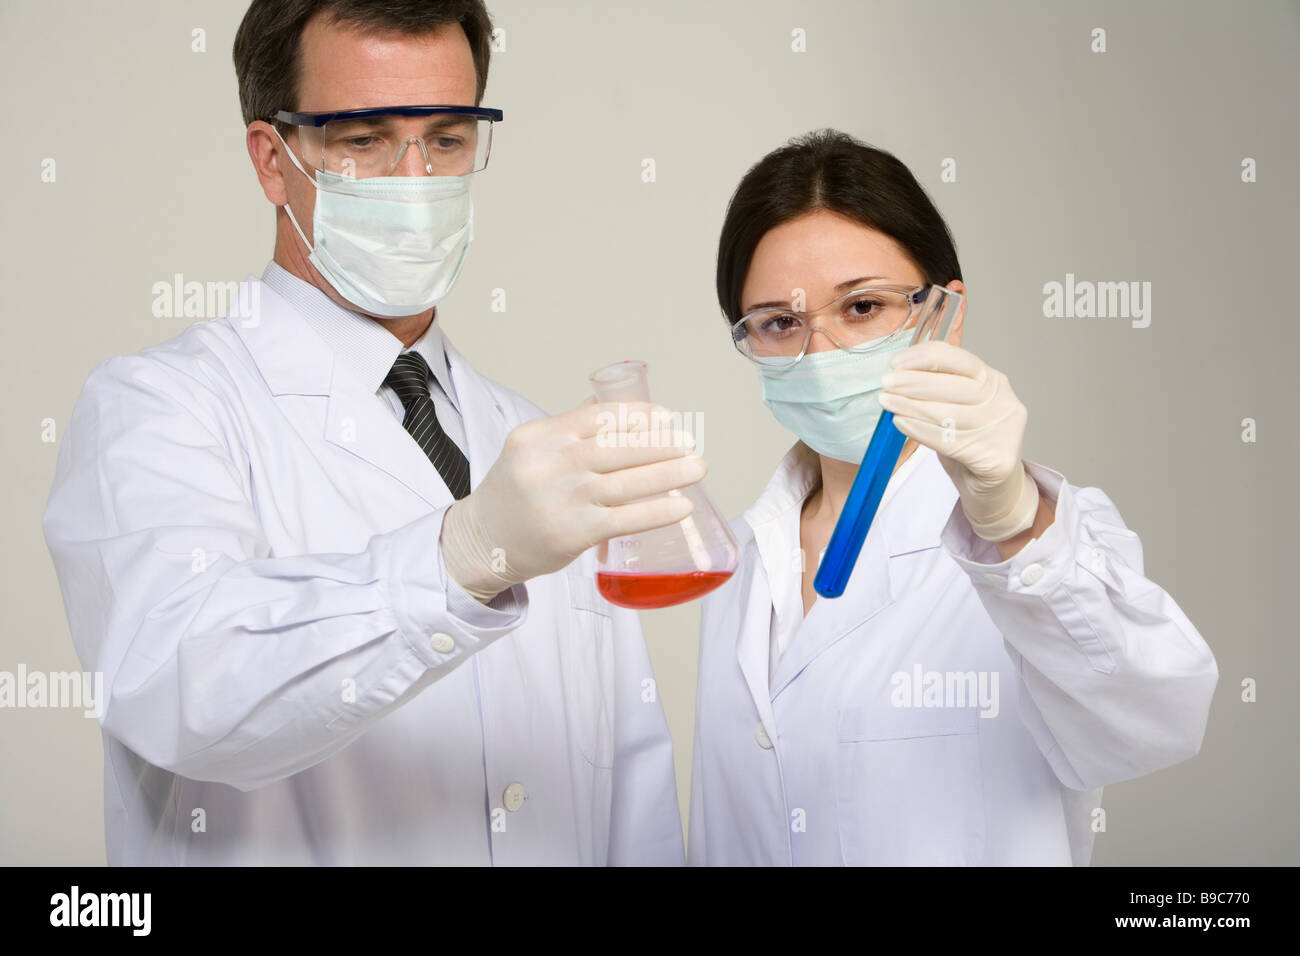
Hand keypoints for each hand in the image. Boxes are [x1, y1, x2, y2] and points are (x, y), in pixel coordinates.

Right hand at [440, 397, 704, 598]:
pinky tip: (681, 506)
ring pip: (626, 481)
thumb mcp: (530, 450)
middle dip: (661, 443)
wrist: (483, 540)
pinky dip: (657, 511)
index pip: (596, 418)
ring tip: (697, 468)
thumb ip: (569, 427)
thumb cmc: (514, 493)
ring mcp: (563, 499)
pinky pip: (625, 518)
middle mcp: (550, 465)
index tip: (666, 417)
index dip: (637, 415)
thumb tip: (611, 406)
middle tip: (690, 442)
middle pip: (617, 447)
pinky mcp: (573, 533)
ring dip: (669, 474)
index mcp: (539, 437)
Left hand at [878, 340, 1038, 542]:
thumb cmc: (968, 443)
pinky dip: (921, 431)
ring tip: (887, 403)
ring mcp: (1004, 429)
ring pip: (949, 414)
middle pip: (953, 385)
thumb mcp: (955, 407)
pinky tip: (902, 424)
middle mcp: (1003, 401)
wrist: (992, 488)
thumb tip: (898, 373)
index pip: (958, 358)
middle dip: (914, 382)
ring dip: (912, 407)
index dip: (924, 358)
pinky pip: (951, 441)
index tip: (896, 363)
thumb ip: (936, 387)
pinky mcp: (997, 457)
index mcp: (992, 380)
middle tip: (886, 383)